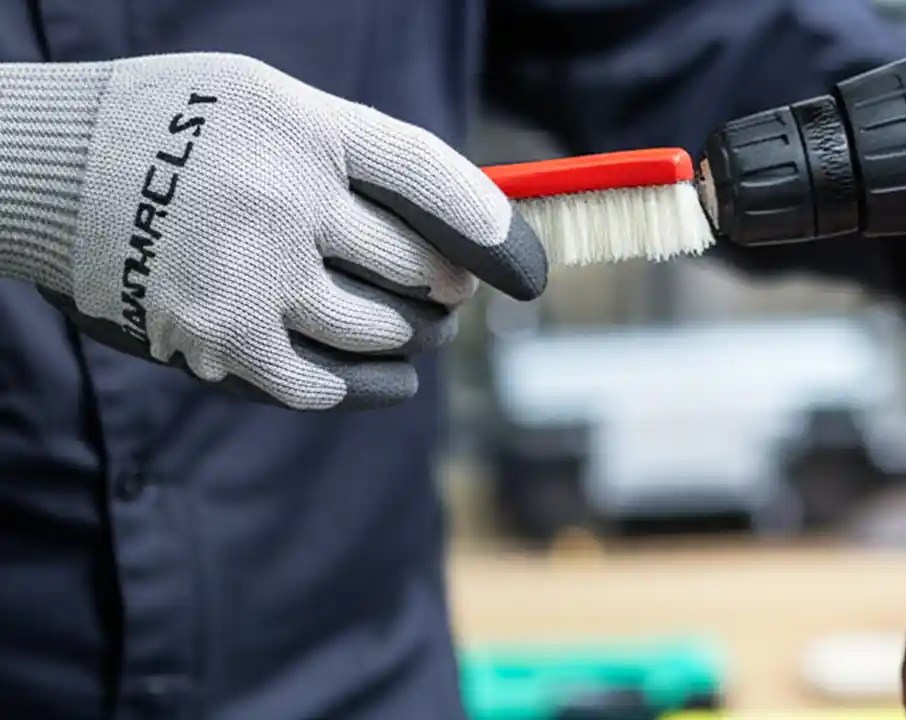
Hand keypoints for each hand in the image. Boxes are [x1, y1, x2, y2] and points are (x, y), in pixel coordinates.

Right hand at [0, 53, 545, 410]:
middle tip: (448, 294)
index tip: (530, 272)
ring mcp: (252, 277)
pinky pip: (324, 385)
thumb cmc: (181, 131)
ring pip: (381, 331)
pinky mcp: (220, 341)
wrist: (50, 172)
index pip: (429, 177)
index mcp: (305, 129)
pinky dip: (366, 385)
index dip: (493, 230)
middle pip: (418, 267)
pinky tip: (387, 377)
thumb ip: (360, 155)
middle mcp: (283, 200)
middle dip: (448, 288)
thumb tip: (464, 224)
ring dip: (411, 338)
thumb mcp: (274, 104)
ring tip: (414, 330)